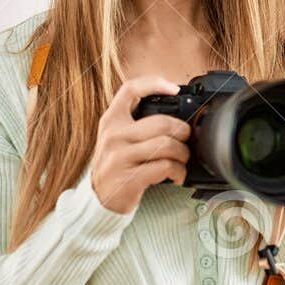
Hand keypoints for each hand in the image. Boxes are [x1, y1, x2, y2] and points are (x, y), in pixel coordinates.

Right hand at [89, 75, 191, 215]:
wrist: (99, 200)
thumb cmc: (117, 166)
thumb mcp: (117, 138)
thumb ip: (136, 123)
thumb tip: (176, 113)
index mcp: (111, 120)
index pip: (130, 90)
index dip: (154, 84)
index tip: (174, 89)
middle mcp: (113, 135)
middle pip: (162, 122)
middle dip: (183, 132)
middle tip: (185, 140)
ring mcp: (119, 157)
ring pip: (166, 145)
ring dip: (183, 154)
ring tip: (182, 161)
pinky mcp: (129, 178)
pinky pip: (165, 167)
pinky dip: (178, 172)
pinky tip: (176, 176)